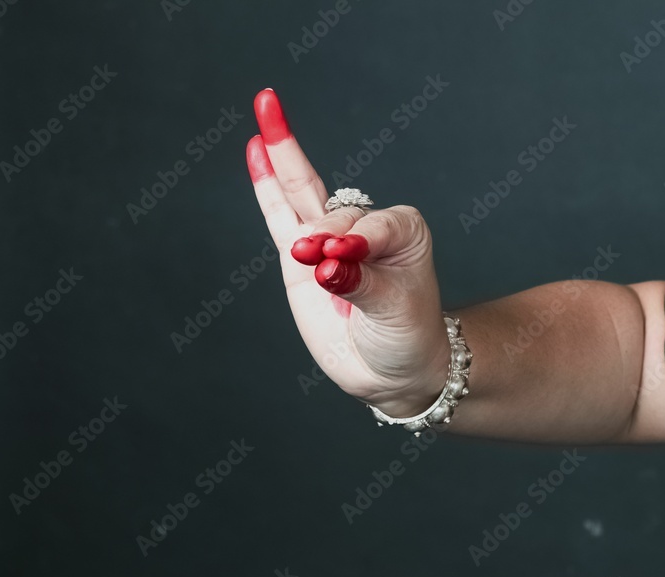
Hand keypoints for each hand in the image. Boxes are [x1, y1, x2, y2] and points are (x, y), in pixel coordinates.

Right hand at [246, 89, 449, 416]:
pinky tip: (256, 149)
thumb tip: (324, 265)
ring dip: (282, 155)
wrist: (393, 371)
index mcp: (402, 230)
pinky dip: (267, 186)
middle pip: (331, 198)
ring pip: (302, 193)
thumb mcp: (394, 312)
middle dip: (300, 171)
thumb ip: (359, 284)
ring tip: (265, 117)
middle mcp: (366, 227)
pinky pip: (281, 218)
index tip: (340, 260)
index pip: (371, 226)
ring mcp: (330, 240)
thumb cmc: (408, 336)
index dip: (354, 241)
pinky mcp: (302, 260)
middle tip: (268, 129)